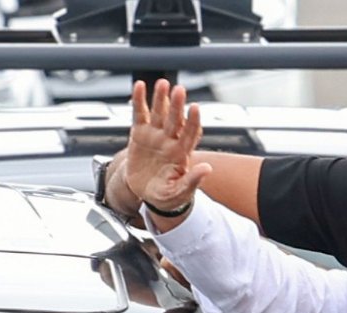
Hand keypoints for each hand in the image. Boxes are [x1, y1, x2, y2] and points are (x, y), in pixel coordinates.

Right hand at [126, 79, 212, 213]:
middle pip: (175, 120)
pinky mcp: (140, 134)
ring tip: (162, 83)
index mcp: (181, 154)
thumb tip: (207, 169)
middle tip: (179, 90)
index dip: (192, 121)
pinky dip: (139, 100)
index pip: (190, 134)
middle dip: (177, 105)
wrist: (145, 193)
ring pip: (159, 113)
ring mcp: (155, 135)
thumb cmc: (165, 195)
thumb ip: (192, 181)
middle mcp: (170, 140)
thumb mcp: (178, 192)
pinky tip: (139, 86)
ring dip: (161, 98)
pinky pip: (140, 114)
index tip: (195, 108)